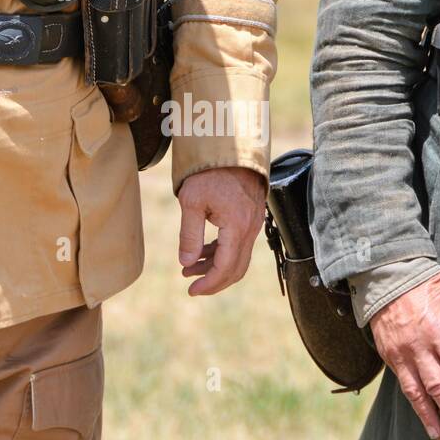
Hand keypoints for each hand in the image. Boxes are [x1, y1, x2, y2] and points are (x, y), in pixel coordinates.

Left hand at [176, 166, 265, 295]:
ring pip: (238, 258)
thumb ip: (189, 234)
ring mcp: (253, 224)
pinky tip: (202, 254)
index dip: (209, 283)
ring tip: (189, 269)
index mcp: (237, 226)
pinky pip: (239, 245)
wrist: (231, 149)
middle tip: (192, 287)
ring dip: (215, 268)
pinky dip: (221, 254)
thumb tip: (186, 262)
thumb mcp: (191, 201)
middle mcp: (250, 228)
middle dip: (214, 282)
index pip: (225, 267)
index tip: (191, 290)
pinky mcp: (250, 219)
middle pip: (236, 269)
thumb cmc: (210, 172)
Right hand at [368, 270, 439, 438]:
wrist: (385, 281)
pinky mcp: (392, 359)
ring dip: (433, 415)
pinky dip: (417, 408)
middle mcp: (419, 345)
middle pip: (438, 384)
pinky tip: (429, 424)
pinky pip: (407, 387)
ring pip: (419, 392)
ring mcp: (403, 354)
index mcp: (438, 327)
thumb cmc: (426, 286)